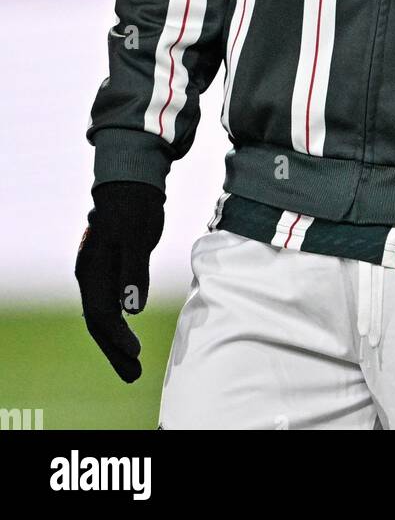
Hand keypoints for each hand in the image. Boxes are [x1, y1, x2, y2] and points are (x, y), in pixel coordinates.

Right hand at [74, 180, 164, 382]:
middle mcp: (90, 276)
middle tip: (133, 375)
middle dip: (114, 351)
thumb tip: (131, 309)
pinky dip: (119, 328)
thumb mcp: (138, 237)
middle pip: (99, 323)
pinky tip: (127, 342)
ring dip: (116, 344)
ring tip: (133, 368)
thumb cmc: (135, 207)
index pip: (101, 312)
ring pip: (104, 318)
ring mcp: (98, 276)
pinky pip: (111, 308)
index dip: (116, 336)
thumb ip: (135, 270)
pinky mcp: (111, 273)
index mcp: (92, 269)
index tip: (134, 352)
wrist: (132, 184)